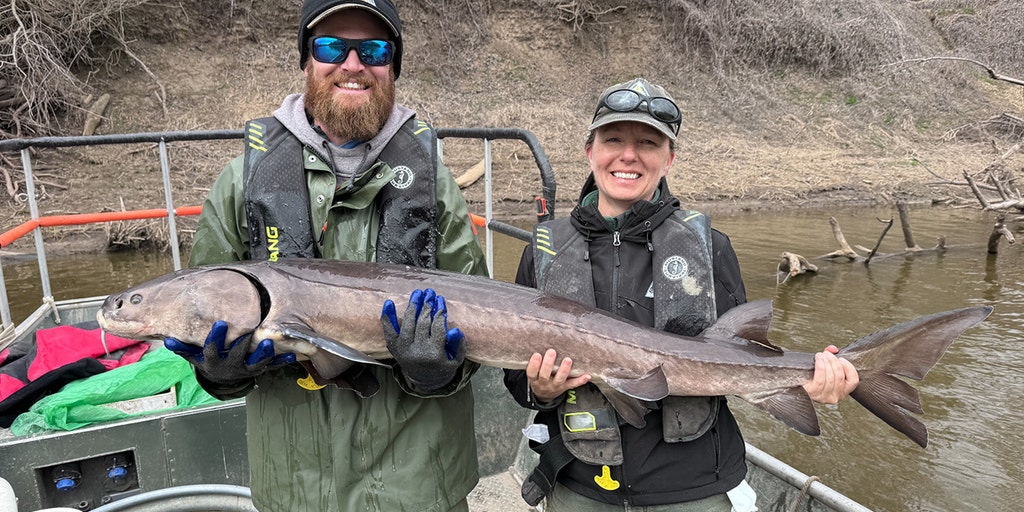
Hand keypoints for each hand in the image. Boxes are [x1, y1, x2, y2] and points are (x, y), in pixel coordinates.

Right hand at [164, 320, 295, 384]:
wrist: (223, 379)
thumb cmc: (208, 361)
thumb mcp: (194, 356)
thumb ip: (183, 347)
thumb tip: (168, 340)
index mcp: (214, 362)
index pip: (213, 350)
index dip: (216, 337)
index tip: (221, 323)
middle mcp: (231, 367)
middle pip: (237, 356)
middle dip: (244, 344)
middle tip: (250, 331)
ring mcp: (247, 369)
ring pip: (257, 364)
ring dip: (264, 354)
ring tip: (270, 343)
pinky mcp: (260, 369)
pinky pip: (272, 366)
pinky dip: (282, 361)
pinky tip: (292, 354)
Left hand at [381, 288, 464, 391]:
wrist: (425, 381)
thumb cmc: (443, 366)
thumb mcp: (456, 359)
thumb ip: (458, 345)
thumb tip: (455, 329)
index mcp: (434, 355)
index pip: (438, 327)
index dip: (439, 311)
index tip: (441, 299)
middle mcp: (418, 352)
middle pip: (422, 323)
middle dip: (427, 305)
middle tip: (430, 293)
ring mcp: (404, 350)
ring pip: (408, 323)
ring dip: (413, 306)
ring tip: (418, 293)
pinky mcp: (394, 348)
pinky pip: (388, 331)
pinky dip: (387, 317)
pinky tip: (389, 302)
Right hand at [526, 349, 590, 402]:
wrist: (544, 395)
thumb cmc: (538, 378)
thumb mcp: (533, 372)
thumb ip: (535, 362)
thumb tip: (537, 341)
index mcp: (534, 379)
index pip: (531, 373)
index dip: (534, 365)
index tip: (537, 354)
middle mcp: (544, 383)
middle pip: (545, 376)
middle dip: (548, 364)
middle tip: (552, 352)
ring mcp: (555, 386)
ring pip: (559, 379)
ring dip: (564, 370)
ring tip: (568, 360)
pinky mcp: (565, 387)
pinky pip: (573, 384)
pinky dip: (580, 380)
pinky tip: (587, 376)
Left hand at [803, 345, 858, 403]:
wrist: (793, 383)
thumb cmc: (811, 376)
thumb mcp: (825, 367)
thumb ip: (831, 356)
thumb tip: (833, 349)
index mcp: (842, 391)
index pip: (853, 381)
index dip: (848, 367)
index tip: (841, 359)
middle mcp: (835, 397)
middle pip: (840, 376)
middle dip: (834, 361)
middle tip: (827, 354)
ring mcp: (824, 397)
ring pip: (831, 378)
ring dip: (827, 363)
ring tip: (821, 355)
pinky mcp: (813, 394)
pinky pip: (820, 380)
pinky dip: (821, 367)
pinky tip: (818, 360)